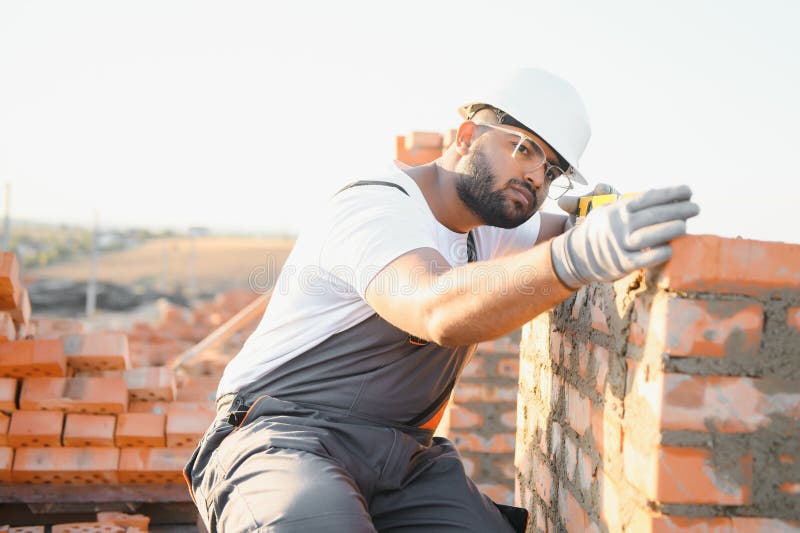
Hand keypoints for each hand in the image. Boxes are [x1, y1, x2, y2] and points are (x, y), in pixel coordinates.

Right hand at [550, 185, 699, 288]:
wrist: (577, 256)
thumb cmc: (599, 231)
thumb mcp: (605, 210)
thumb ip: (623, 201)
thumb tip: (634, 189)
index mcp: (618, 210)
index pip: (648, 198)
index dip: (670, 194)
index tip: (688, 191)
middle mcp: (619, 225)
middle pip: (653, 215)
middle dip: (678, 210)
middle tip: (696, 208)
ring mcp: (621, 245)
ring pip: (650, 236)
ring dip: (671, 229)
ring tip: (685, 225)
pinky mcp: (623, 264)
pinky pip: (646, 258)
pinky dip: (660, 253)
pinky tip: (671, 248)